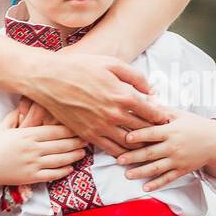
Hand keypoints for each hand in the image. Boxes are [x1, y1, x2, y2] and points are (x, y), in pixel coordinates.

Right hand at [0, 109, 86, 197]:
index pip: (54, 131)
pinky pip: (52, 174)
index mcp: (27, 134)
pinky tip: (70, 168)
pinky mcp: (31, 177)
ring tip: (83, 153)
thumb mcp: (2, 127)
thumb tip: (23, 107)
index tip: (80, 127)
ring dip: (73, 156)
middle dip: (76, 142)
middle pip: (60, 144)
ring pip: (59, 160)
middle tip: (88, 138)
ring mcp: (32, 164)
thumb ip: (15, 117)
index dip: (69, 130)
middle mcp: (32, 149)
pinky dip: (63, 171)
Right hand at [19, 52, 171, 157]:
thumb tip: (151, 90)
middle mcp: (114, 115)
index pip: (152, 113)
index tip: (166, 119)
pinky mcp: (88, 135)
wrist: (49, 79)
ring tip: (147, 146)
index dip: (162, 117)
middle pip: (144, 131)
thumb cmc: (81, 67)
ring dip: (141, 146)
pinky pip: (111, 150)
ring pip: (129, 144)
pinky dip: (122, 153)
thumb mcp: (112, 63)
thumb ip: (135, 77)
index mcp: (123, 95)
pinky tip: (126, 151)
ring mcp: (101, 127)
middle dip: (155, 133)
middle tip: (161, 135)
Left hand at [115, 109, 215, 191]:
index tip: (125, 137)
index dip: (139, 135)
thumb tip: (145, 99)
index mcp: (171, 131)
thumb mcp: (179, 114)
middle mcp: (173, 146)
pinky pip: (168, 178)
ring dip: (141, 172)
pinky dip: (157, 184)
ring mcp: (178, 160)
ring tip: (127, 175)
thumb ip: (161, 109)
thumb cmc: (196, 125)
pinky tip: (145, 188)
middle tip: (119, 160)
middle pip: (150, 153)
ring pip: (157, 168)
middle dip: (133, 157)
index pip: (152, 133)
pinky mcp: (182, 170)